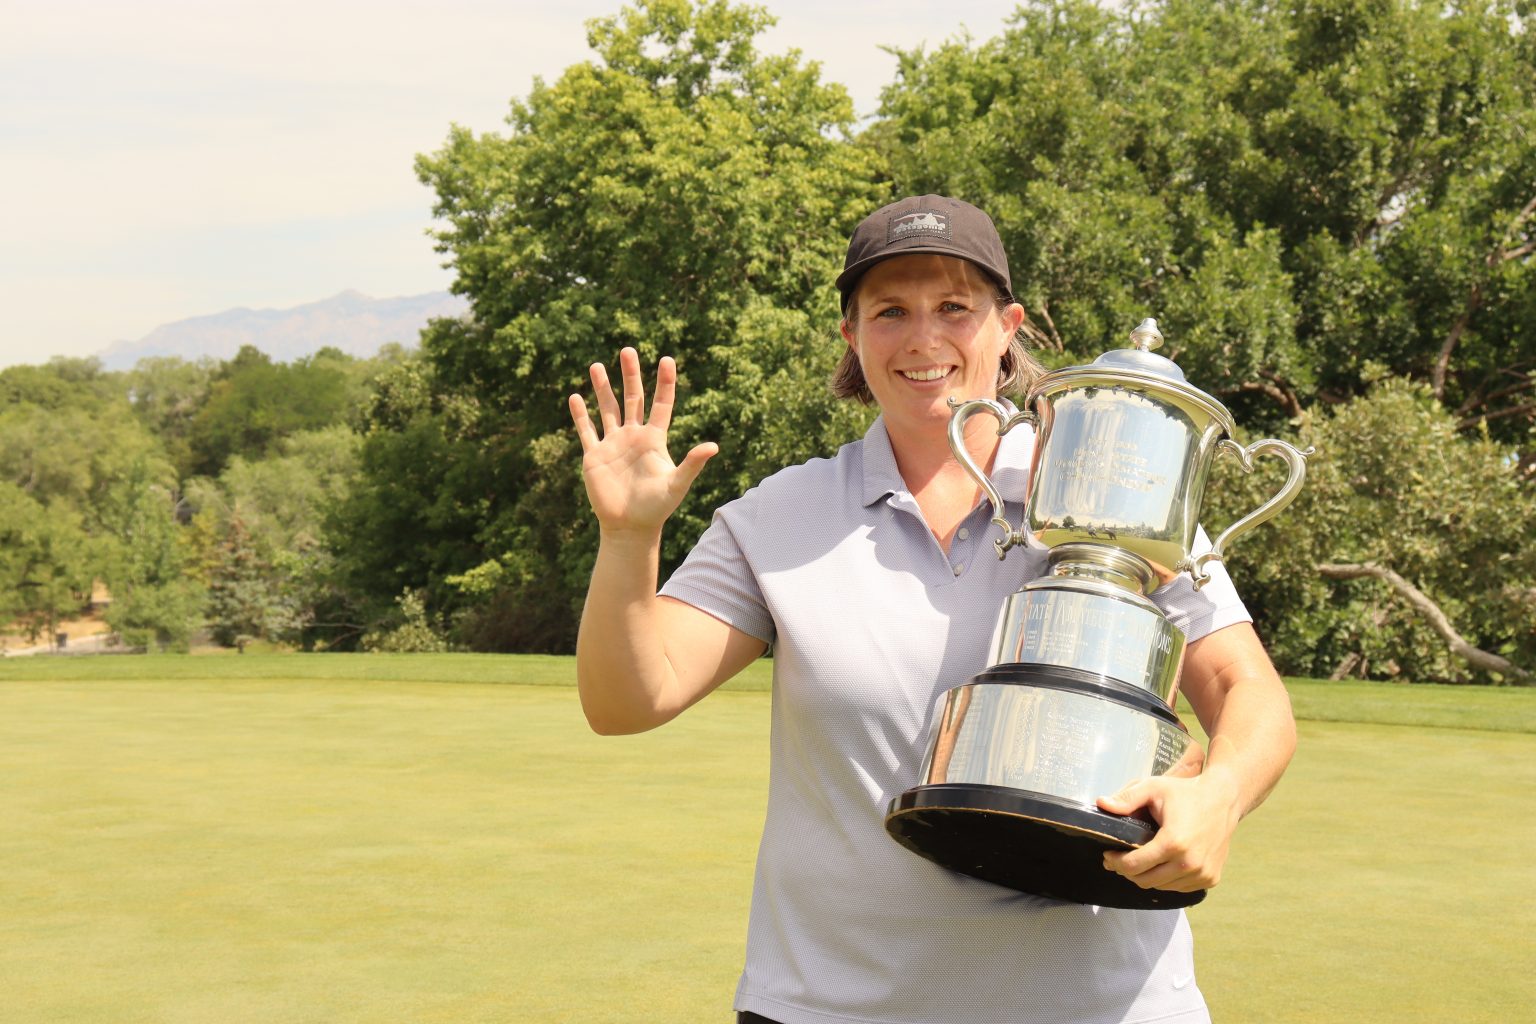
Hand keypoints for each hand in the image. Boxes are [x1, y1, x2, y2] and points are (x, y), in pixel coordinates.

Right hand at [568, 347, 717, 534]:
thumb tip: (713, 446)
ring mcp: (613, 445)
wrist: (630, 527)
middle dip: (630, 374)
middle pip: (632, 398)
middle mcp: (634, 437)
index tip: (667, 359)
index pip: (661, 404)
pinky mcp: (594, 457)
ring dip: (602, 388)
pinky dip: (580, 415)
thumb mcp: (677, 484)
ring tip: (596, 365)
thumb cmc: (657, 508)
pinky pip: (587, 431)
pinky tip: (575, 397)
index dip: (664, 382)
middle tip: (628, 349)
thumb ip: (692, 464)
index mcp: (654, 439)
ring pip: (607, 409)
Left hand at [1096, 766, 1241, 893]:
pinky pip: (1179, 888)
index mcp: (1173, 843)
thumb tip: (1101, 804)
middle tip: (1118, 859)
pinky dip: (1166, 880)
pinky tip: (1161, 864)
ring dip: (1147, 876)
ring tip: (1139, 860)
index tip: (1108, 854)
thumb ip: (1126, 798)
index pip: (1134, 866)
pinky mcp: (1210, 878)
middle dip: (1127, 871)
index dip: (1115, 862)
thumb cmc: (1187, 793)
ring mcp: (1202, 874)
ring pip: (1161, 887)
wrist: (1224, 799)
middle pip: (1145, 881)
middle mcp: (1189, 863)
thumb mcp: (1154, 788)